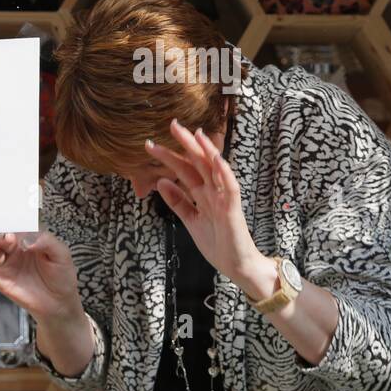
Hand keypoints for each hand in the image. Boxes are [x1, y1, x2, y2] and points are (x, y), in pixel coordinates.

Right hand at [0, 232, 81, 323]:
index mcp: (32, 239)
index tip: (17, 227)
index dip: (17, 225)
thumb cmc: (61, 276)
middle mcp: (17, 248)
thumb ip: (46, 242)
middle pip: (4, 237)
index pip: (20, 226)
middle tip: (9, 240)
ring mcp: (6, 264)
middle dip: (4, 237)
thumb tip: (27, 239)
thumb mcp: (61, 255)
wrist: (58, 304)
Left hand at [146, 119, 271, 298]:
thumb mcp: (190, 221)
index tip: (152, 144)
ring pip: (214, 169)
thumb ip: (178, 202)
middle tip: (171, 124)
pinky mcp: (233, 209)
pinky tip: (215, 158)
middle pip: (198, 163)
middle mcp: (213, 192)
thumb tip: (160, 182)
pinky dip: (223, 171)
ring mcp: (224, 198)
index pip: (184, 170)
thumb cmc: (218, 244)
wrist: (238, 266)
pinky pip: (229, 187)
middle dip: (184, 144)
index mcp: (203, 194)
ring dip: (204, 151)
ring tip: (193, 133)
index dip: (169, 157)